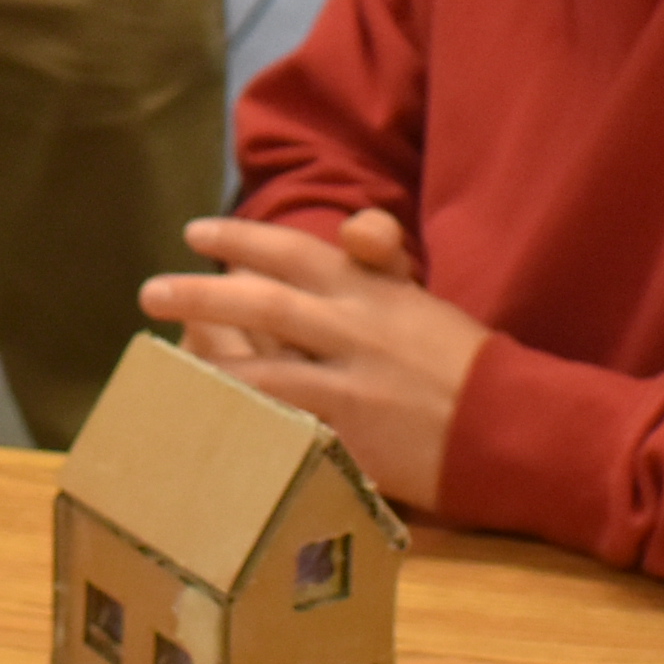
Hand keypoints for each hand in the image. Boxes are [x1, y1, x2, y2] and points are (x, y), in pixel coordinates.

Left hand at [138, 209, 484, 507]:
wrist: (511, 424)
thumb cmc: (466, 363)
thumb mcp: (422, 298)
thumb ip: (380, 264)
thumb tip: (352, 227)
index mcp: (373, 290)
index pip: (296, 253)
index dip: (241, 239)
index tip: (198, 235)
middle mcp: (356, 330)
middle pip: (265, 303)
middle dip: (202, 294)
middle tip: (152, 290)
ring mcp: (351, 385)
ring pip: (264, 368)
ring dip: (208, 361)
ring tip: (162, 357)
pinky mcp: (351, 436)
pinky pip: (284, 424)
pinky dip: (246, 420)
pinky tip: (206, 417)